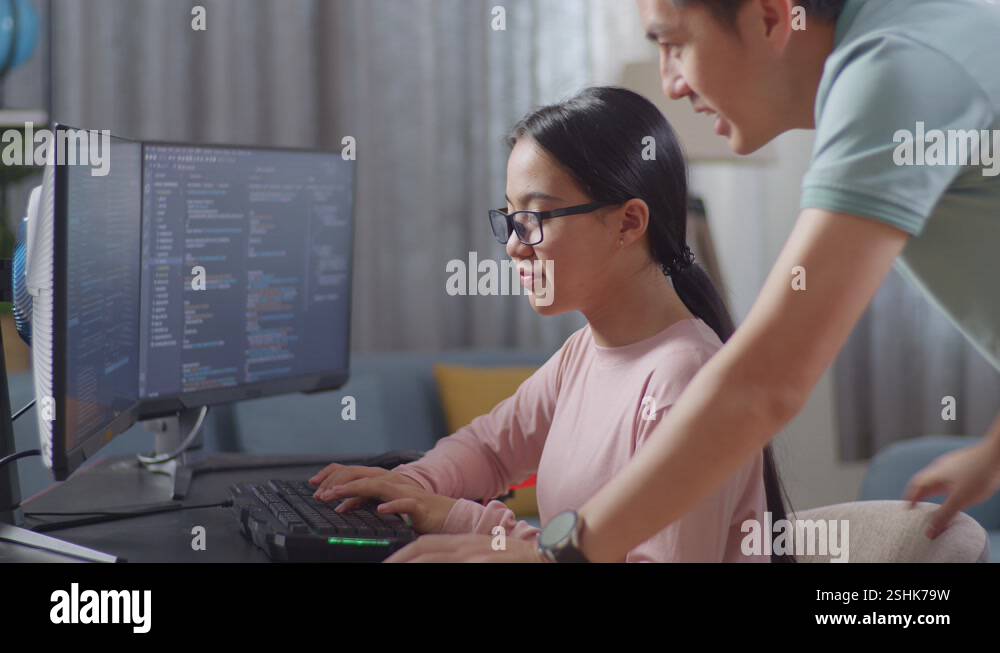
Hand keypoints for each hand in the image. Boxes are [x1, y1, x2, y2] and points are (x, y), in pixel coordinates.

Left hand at [319, 476, 456, 533]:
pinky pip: (403, 503)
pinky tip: (380, 510)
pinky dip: (391, 506)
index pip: (353, 470)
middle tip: (320, 494)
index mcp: (383, 479)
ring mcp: (404, 490)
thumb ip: (364, 501)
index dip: (332, 473)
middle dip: (338, 482)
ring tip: (338, 496)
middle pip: (360, 474)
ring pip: (377, 485)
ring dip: (355, 490)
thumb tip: (341, 506)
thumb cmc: (415, 509)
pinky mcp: (418, 504)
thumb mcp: (383, 502)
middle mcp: (391, 480)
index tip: (313, 483)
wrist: (446, 514)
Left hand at [385, 533, 548, 562]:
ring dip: (416, 563)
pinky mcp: (488, 560)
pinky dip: (441, 565)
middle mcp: (467, 545)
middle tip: (384, 565)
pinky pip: (460, 564)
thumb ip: (462, 557)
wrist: (548, 551)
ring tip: (396, 566)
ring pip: (438, 557)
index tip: (388, 562)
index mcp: (463, 542)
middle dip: (401, 558)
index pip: (425, 544)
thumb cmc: (515, 558)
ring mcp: (477, 553)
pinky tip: (427, 568)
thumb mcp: (482, 555)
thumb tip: (440, 560)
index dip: (403, 553)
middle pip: (425, 548)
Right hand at [904, 441, 999, 538]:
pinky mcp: (966, 463)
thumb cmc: (978, 475)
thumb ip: (944, 516)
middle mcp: (941, 467)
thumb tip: (929, 533)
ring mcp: (954, 464)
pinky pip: (951, 476)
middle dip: (921, 494)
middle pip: (926, 481)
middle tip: (918, 506)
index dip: (910, 497)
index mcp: (935, 474)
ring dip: (935, 489)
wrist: (997, 453)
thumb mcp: (960, 500)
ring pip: (939, 478)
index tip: (907, 508)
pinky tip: (958, 489)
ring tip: (936, 500)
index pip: (916, 485)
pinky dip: (948, 486)